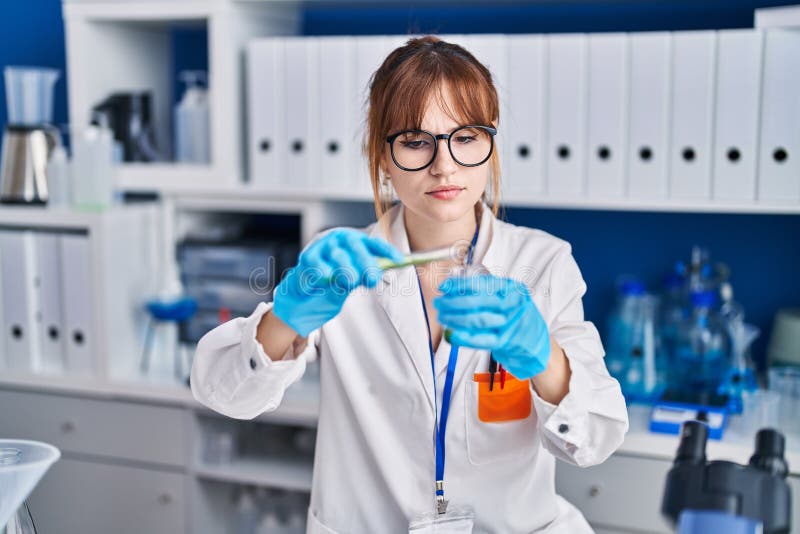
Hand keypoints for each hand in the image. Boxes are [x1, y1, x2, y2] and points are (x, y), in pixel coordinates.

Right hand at [273, 229, 402, 336]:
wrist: (305, 293)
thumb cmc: (333, 283)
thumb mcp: (354, 280)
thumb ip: (364, 276)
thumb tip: (382, 273)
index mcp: (356, 242)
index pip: (375, 245)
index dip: (388, 253)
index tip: (401, 262)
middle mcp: (341, 240)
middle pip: (357, 248)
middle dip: (366, 263)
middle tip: (372, 278)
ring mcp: (325, 246)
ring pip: (339, 256)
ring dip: (346, 269)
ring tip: (349, 281)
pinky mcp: (309, 256)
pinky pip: (319, 265)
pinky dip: (324, 273)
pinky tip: (326, 279)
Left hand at [434, 273, 550, 378]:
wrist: (535, 340)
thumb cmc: (515, 314)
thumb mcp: (507, 296)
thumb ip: (486, 291)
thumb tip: (452, 288)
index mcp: (512, 288)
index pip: (482, 283)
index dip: (460, 284)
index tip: (444, 286)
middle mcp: (513, 304)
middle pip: (478, 301)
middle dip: (453, 302)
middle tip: (439, 302)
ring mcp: (510, 323)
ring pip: (477, 319)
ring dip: (455, 318)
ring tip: (442, 316)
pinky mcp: (505, 342)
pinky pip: (481, 339)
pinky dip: (464, 337)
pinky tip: (452, 334)